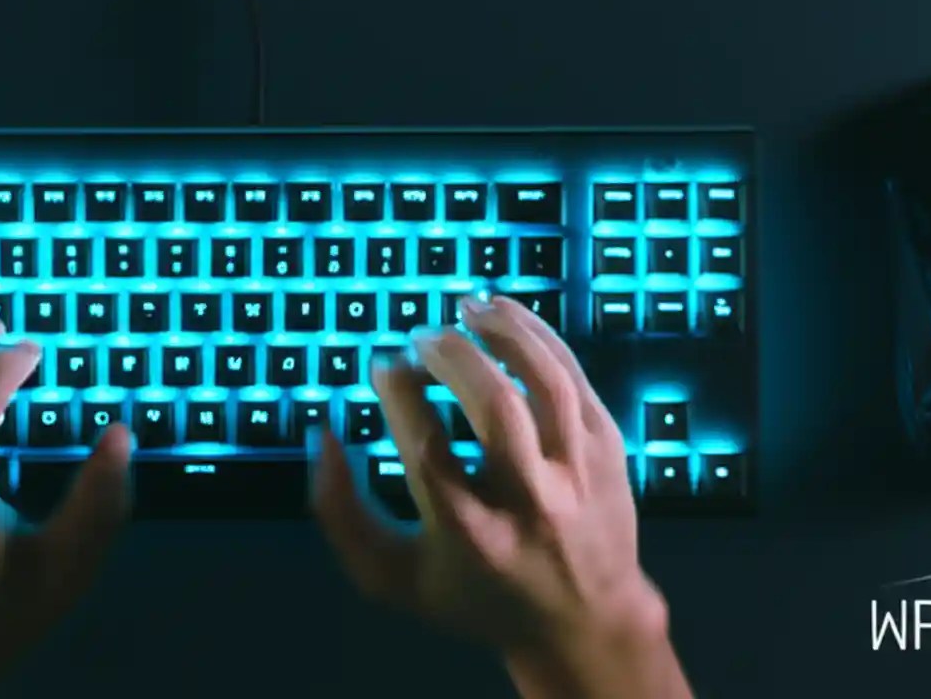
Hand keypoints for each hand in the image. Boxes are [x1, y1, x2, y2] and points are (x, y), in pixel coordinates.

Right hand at [314, 296, 690, 698]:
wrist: (582, 625)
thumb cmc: (472, 596)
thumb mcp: (391, 577)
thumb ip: (340, 512)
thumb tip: (322, 435)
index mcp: (470, 536)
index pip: (429, 449)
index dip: (399, 394)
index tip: (384, 366)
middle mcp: (530, 504)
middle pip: (495, 408)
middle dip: (452, 356)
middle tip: (422, 338)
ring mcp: (578, 475)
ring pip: (544, 384)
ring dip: (503, 332)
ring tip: (466, 306)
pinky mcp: (609, 451)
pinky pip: (573, 379)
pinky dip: (538, 337)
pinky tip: (504, 314)